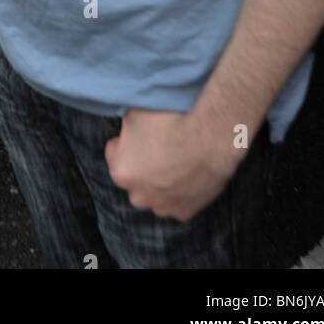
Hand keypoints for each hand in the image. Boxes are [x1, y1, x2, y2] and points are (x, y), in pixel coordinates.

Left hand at [104, 108, 238, 220]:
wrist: (209, 137)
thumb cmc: (171, 122)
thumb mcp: (134, 112)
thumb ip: (124, 126)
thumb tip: (125, 128)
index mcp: (121, 171)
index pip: (114, 151)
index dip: (127, 138)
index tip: (142, 132)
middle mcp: (138, 196)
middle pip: (134, 177)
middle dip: (141, 165)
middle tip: (159, 146)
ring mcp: (162, 207)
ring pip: (154, 193)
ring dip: (160, 181)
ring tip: (175, 160)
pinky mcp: (184, 212)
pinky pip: (176, 202)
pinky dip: (179, 191)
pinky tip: (188, 173)